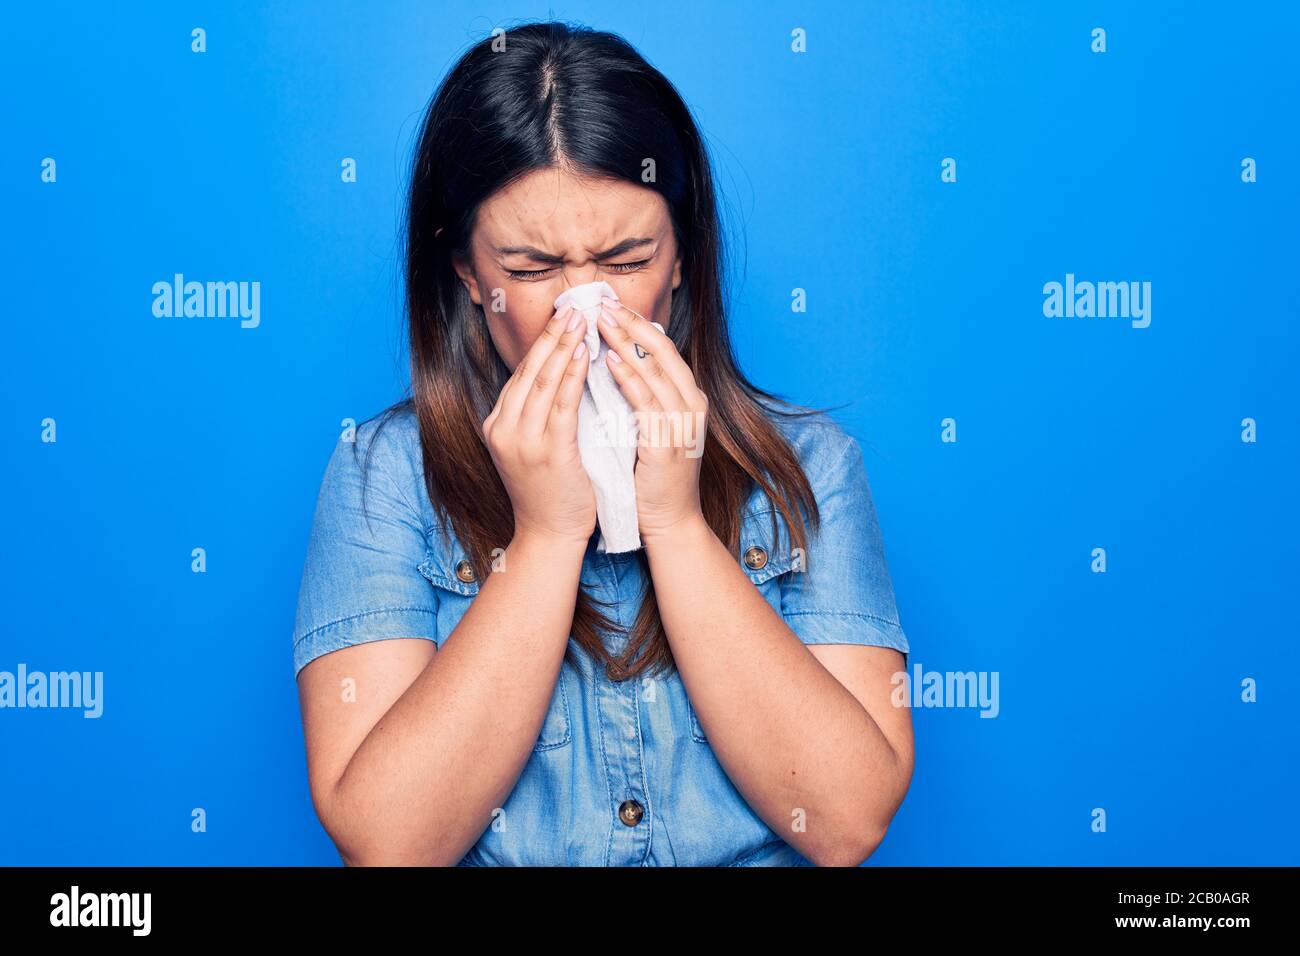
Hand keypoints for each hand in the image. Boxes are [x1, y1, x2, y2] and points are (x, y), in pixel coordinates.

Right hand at [481, 303, 595, 546]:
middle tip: (573, 307)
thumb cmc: (551, 493)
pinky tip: (586, 354)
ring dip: (564, 346)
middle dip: (552, 335)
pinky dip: (573, 375)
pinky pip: (562, 403)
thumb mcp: (534, 448)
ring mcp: (522, 440)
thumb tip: (559, 378)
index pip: (521, 374)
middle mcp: (503, 428)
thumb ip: (539, 416)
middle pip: (529, 370)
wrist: (548, 536)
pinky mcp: (546, 451)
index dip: (543, 343)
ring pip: (544, 381)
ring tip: (582, 320)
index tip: (562, 317)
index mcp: (497, 425)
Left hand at [596, 297, 708, 541]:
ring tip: (599, 322)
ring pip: (654, 370)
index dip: (637, 324)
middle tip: (601, 303)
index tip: (610, 306)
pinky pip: (646, 401)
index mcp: (689, 398)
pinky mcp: (668, 442)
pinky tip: (608, 361)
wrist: (671, 522)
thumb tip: (619, 361)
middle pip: (662, 350)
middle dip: (630, 323)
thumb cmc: (654, 477)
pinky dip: (627, 378)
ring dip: (625, 342)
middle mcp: (691, 405)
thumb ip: (645, 397)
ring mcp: (682, 422)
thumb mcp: (655, 428)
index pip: (664, 348)